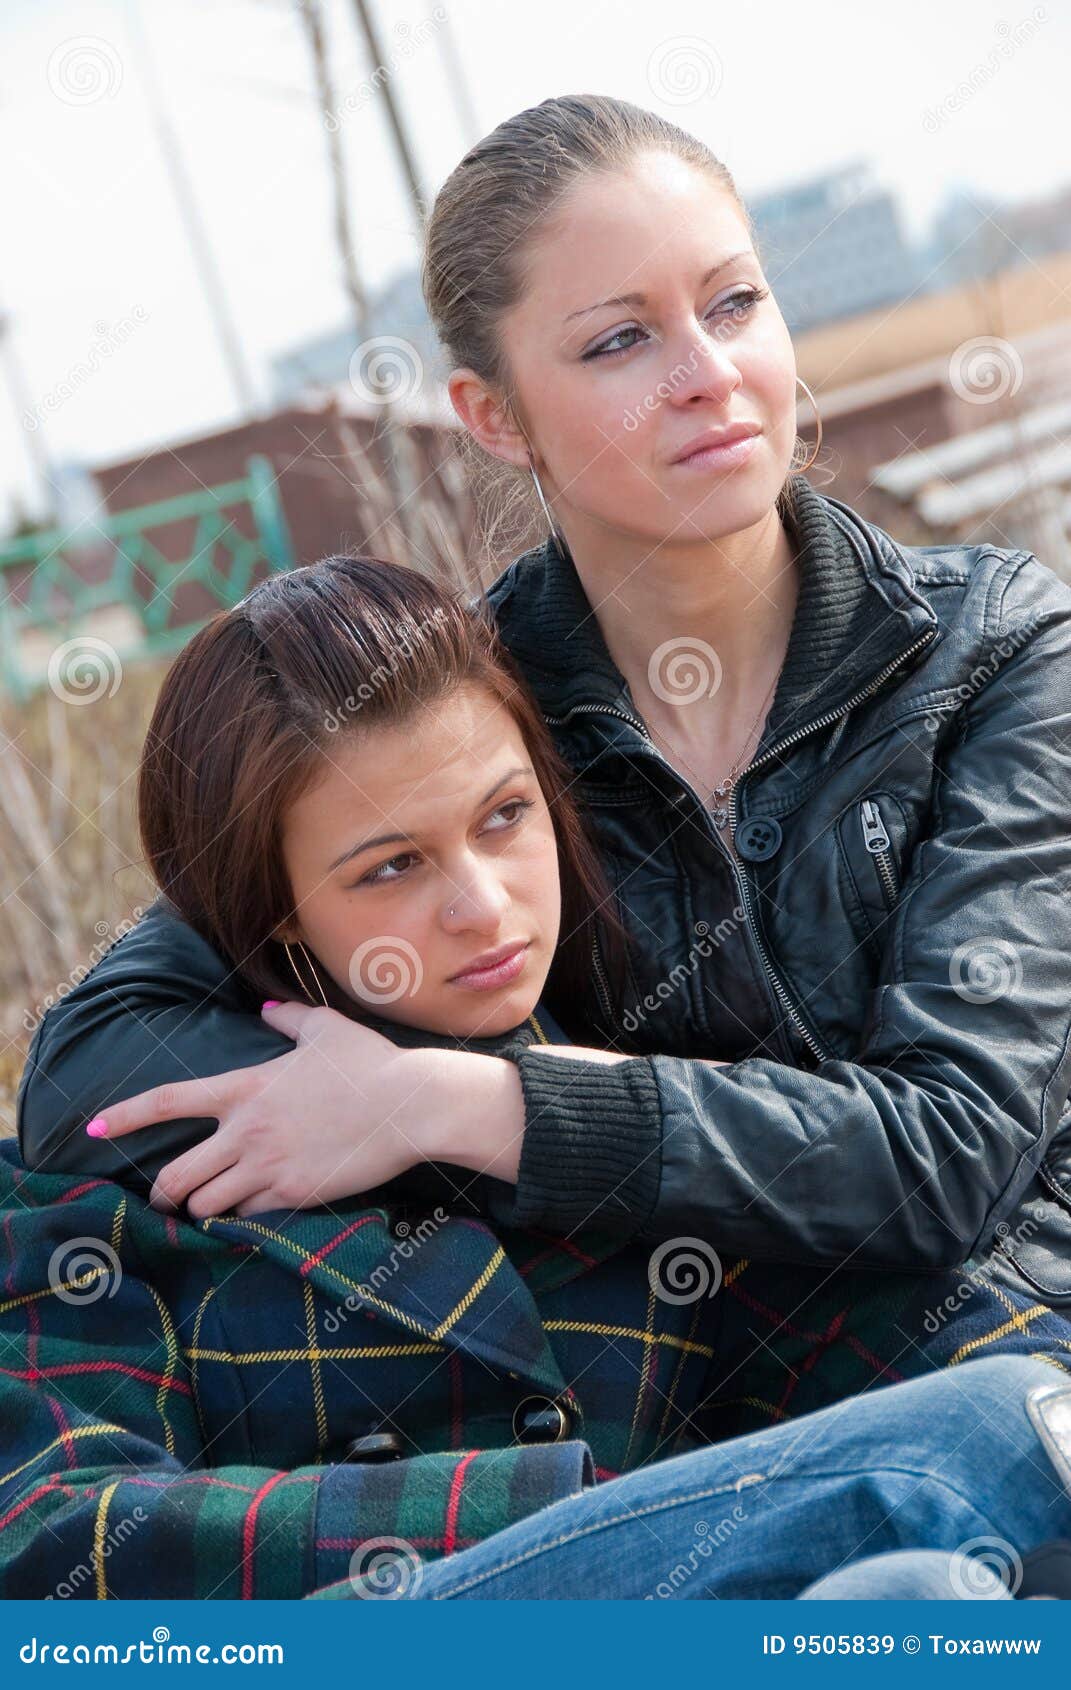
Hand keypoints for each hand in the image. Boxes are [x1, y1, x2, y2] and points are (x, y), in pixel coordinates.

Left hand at [85, 1001, 454, 1217]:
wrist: (411, 1106)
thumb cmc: (372, 1063)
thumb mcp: (328, 1028)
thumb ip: (289, 1018)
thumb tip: (266, 1011)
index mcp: (247, 1087)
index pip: (169, 1101)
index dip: (125, 1116)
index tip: (93, 1126)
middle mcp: (248, 1129)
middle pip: (175, 1175)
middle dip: (164, 1193)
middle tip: (166, 1199)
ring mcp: (268, 1165)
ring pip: (206, 1204)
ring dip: (204, 1208)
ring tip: (214, 1205)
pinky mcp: (294, 1194)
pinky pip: (248, 1217)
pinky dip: (244, 1217)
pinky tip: (256, 1209)